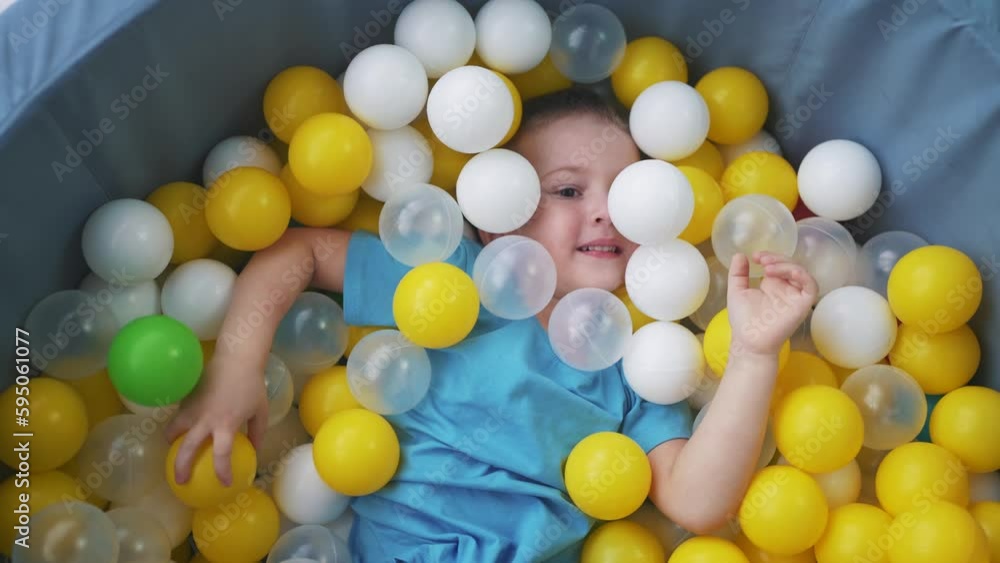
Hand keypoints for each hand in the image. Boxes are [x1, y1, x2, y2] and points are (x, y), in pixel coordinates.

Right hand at [165, 352, 268, 485]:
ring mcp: (193, 409)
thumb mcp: (260, 412)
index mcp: (226, 424)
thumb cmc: (252, 385)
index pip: (222, 454)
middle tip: (181, 481)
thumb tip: (253, 451)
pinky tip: (182, 431)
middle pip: (187, 449)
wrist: (235, 359)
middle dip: (181, 468)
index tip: (225, 483)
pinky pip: (178, 418)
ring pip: (174, 431)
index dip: (222, 472)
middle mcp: (206, 419)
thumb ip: (256, 433)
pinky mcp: (186, 399)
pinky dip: (177, 427)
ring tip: (175, 451)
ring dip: (172, 444)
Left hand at [726, 252, 818, 357]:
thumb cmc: (743, 319)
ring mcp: (795, 296)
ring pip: (800, 272)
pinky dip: (803, 276)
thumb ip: (738, 273)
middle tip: (762, 259)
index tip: (755, 256)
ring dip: (787, 265)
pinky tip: (789, 272)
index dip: (770, 256)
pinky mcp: (803, 305)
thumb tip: (740, 254)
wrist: (749, 340)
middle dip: (777, 258)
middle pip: (790, 265)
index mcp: (773, 285)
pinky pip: (811, 286)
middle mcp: (786, 288)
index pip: (778, 264)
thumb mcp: (737, 291)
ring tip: (768, 267)